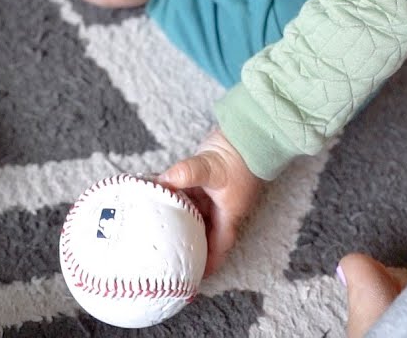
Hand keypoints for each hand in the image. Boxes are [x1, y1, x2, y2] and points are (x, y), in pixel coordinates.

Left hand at [157, 129, 263, 277]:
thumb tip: (161, 181)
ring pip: (193, 213)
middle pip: (202, 233)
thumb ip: (187, 174)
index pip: (217, 248)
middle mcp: (222, 208)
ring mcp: (215, 194)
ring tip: (155, 225)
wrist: (252, 130)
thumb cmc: (239, 155)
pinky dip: (175, 195)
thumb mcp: (212, 168)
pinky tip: (157, 193)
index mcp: (228, 215)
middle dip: (187, 243)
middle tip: (165, 253)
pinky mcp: (207, 179)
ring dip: (177, 217)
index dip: (206, 265)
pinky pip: (188, 193)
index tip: (190, 277)